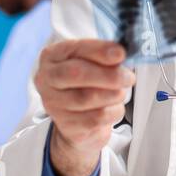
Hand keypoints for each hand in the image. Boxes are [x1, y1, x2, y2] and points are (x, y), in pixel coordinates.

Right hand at [34, 38, 135, 175]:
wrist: (76, 117)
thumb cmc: (85, 82)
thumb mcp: (90, 61)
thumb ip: (102, 55)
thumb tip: (120, 54)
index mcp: (52, 56)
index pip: (75, 49)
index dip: (99, 50)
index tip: (121, 53)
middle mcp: (46, 79)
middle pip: (77, 73)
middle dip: (109, 74)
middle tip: (129, 77)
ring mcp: (53, 104)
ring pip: (88, 98)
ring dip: (114, 94)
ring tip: (120, 92)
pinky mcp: (67, 126)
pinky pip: (96, 118)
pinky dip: (113, 111)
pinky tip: (113, 107)